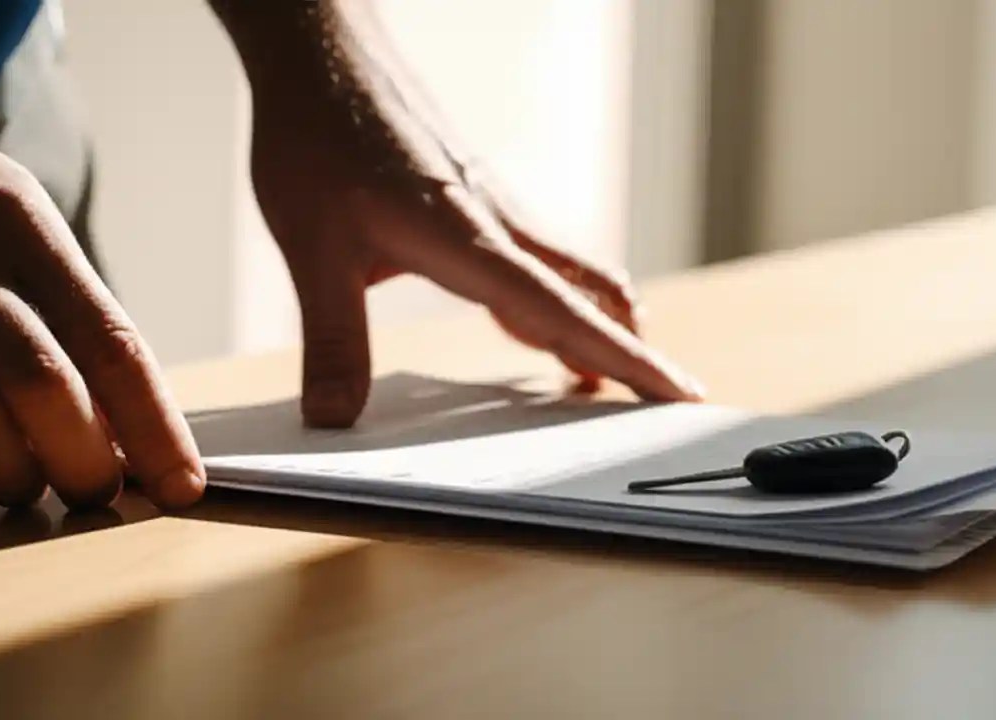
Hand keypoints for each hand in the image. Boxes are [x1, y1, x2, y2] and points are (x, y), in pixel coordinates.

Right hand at [0, 134, 203, 508]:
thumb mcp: (12, 230)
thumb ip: (66, 316)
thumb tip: (128, 433)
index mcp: (20, 224)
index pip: (111, 342)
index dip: (155, 426)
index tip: (184, 487)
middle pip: (42, 383)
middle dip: (83, 460)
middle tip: (97, 492)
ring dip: (12, 472)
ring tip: (25, 484)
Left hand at [223, 0, 704, 427]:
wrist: (324, 53)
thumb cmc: (319, 135)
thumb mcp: (314, 249)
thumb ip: (333, 339)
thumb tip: (332, 416)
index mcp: (473, 241)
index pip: (568, 315)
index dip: (628, 360)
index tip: (682, 391)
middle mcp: (500, 225)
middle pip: (594, 294)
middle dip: (632, 349)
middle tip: (660, 400)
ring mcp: (495, 211)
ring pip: (573, 275)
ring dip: (596, 326)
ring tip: (596, 381)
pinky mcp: (478, 202)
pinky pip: (541, 261)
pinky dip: (558, 303)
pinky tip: (531, 325)